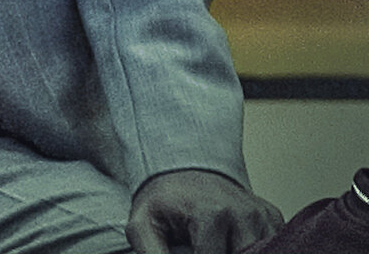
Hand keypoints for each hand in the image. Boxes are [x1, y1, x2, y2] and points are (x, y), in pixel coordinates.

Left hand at [127, 168, 281, 253]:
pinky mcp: (272, 218)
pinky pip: (272, 247)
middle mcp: (244, 213)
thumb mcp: (142, 226)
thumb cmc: (162, 201)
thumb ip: (152, 253)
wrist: (181, 171)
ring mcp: (262, 215)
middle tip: (199, 246)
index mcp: (212, 214)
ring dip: (237, 253)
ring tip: (212, 245)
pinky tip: (231, 244)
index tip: (187, 253)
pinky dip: (253, 250)